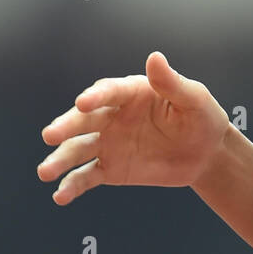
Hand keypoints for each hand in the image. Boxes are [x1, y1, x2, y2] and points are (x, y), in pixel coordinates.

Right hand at [37, 52, 230, 204]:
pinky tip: (61, 196)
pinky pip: (86, 176)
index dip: (96, 96)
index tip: (83, 103)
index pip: (108, 91)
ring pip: (77, 150)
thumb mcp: (193, 99)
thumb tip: (155, 57)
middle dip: (65, 126)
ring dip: (59, 160)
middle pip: (83, 120)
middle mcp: (113, 116)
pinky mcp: (110, 169)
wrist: (207, 154)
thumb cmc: (202, 118)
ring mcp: (108, 143)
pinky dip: (72, 186)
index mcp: (132, 93)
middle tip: (50, 135)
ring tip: (45, 172)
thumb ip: (171, 83)